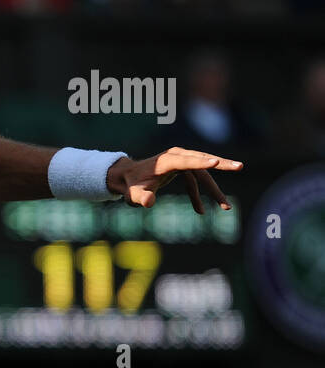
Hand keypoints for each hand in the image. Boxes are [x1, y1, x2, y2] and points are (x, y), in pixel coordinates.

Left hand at [106, 148, 242, 212]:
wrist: (127, 178)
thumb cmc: (130, 186)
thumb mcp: (134, 195)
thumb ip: (141, 198)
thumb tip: (148, 203)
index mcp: (167, 160)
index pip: (188, 160)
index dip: (202, 162)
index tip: (217, 161)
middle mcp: (177, 156)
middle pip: (203, 161)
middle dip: (222, 165)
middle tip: (240, 167)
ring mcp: (181, 160)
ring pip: (202, 174)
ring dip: (213, 191)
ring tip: (225, 207)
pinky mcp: (182, 167)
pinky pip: (195, 181)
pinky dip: (198, 195)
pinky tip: (199, 211)